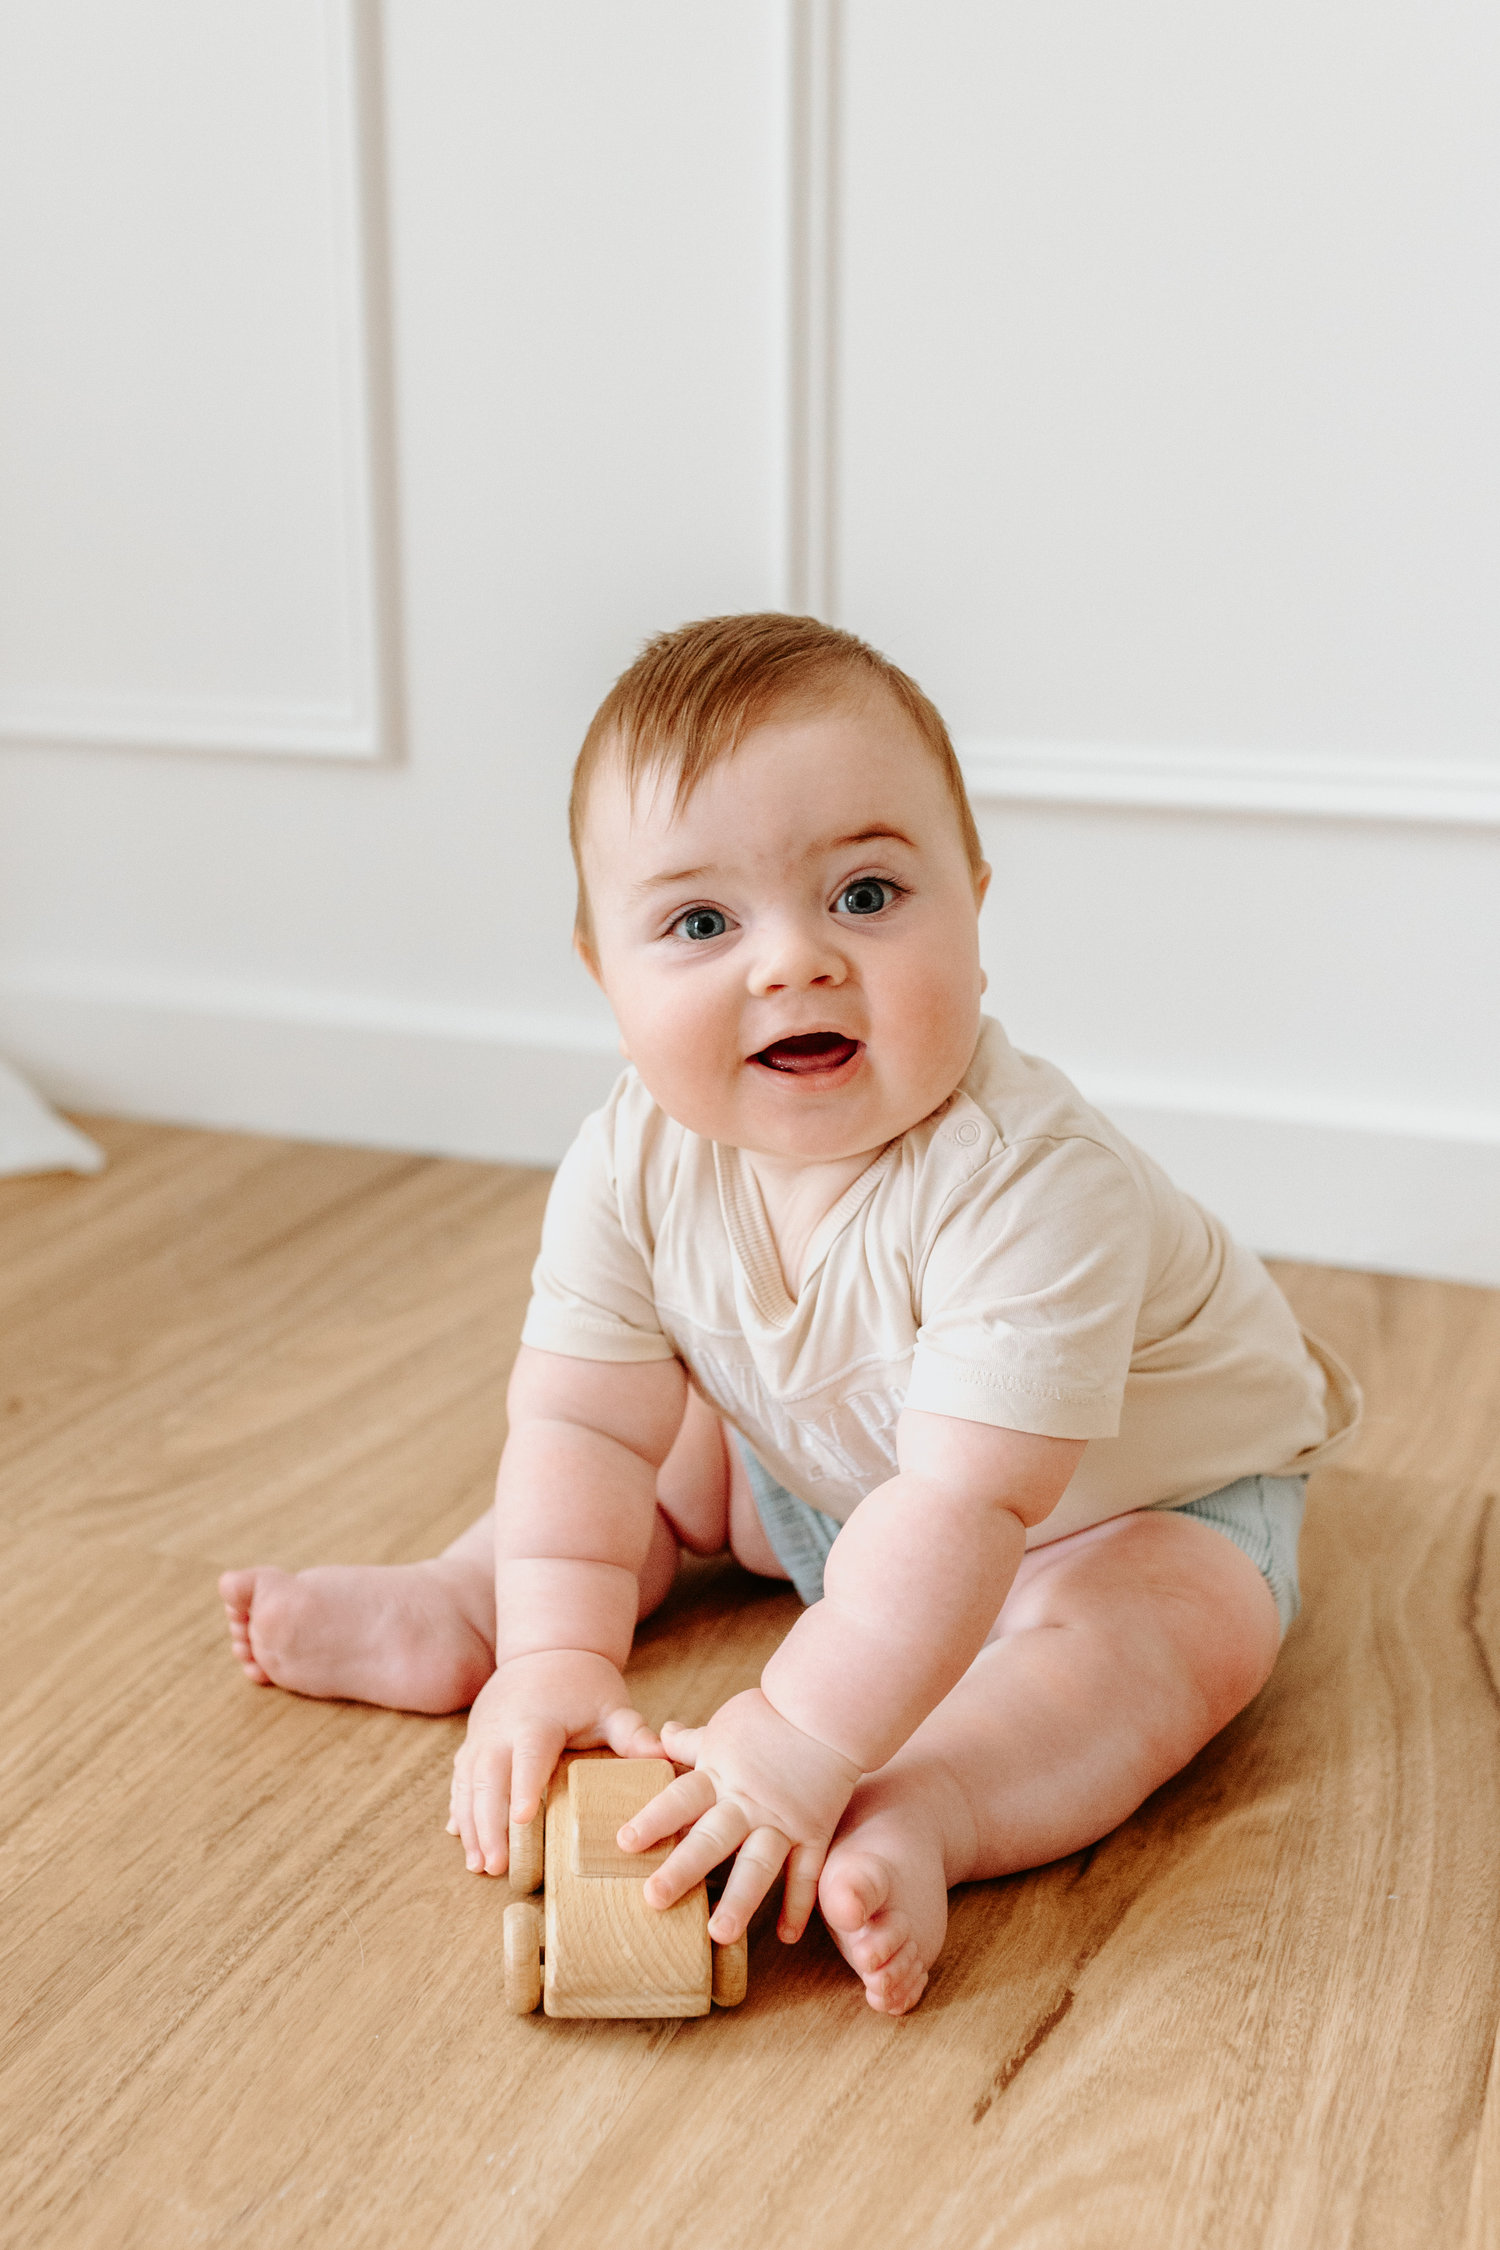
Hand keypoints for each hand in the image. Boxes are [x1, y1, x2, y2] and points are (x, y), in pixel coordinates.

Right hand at [448, 1649, 659, 1875]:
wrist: (547, 1650)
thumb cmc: (584, 1684)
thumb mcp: (612, 1705)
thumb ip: (633, 1733)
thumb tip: (663, 1757)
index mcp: (538, 1721)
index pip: (529, 1757)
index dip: (523, 1787)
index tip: (521, 1820)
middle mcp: (502, 1729)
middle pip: (488, 1779)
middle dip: (489, 1824)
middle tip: (496, 1866)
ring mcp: (482, 1735)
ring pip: (467, 1783)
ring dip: (470, 1825)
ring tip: (478, 1865)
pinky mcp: (473, 1741)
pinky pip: (460, 1778)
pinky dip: (458, 1808)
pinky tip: (460, 1838)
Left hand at [616, 1689, 861, 1945]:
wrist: (826, 1713)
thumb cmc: (769, 1716)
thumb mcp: (722, 1727)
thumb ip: (690, 1743)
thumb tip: (661, 1736)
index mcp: (720, 1775)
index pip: (681, 1798)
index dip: (654, 1819)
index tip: (625, 1843)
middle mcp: (748, 1803)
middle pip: (712, 1838)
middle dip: (683, 1869)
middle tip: (654, 1899)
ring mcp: (783, 1821)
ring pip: (758, 1864)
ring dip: (740, 1900)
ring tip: (719, 1933)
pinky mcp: (814, 1833)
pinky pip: (806, 1873)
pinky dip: (799, 1904)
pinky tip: (786, 1936)